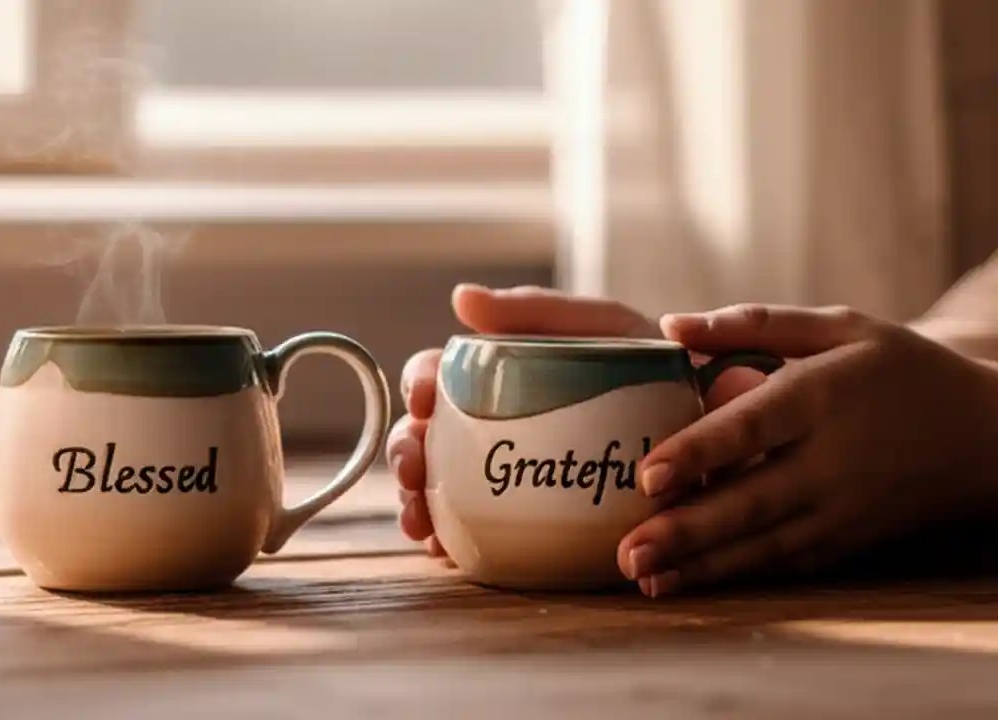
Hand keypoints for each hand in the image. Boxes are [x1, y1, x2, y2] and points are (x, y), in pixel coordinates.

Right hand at [385, 284, 666, 557]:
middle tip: (414, 473)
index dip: (419, 384)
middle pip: (428, 436)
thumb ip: (540, 309)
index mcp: (501, 376)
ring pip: (440, 489)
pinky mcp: (528, 525)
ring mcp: (508, 477)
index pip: (440, 374)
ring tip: (420, 524)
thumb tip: (461, 297)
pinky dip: (451, 542)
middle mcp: (494, 425)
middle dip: (407, 454)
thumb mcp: (604, 327)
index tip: (426, 401)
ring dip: (417, 503)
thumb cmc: (659, 368)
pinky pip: (476, 536)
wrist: (722, 435)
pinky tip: (445, 551)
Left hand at [618, 304, 997, 596]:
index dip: (700, 452)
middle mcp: (830, 462)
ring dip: (697, 565)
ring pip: (761, 545)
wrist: (986, 436)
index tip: (648, 476)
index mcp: (822, 398)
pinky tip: (680, 582)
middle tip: (626, 551)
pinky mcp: (844, 541)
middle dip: (685, 531)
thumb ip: (752, 323)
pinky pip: (781, 564)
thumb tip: (668, 325)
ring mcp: (839, 510)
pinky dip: (731, 576)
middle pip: (750, 501)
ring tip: (639, 575)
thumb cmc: (899, 369)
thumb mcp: (840, 326)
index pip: (753, 428)